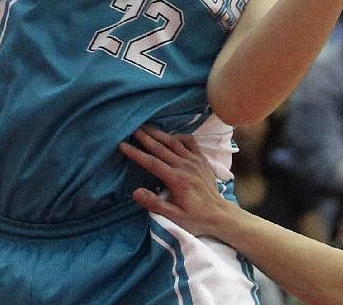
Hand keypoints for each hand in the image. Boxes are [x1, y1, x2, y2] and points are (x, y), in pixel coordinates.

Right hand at [118, 125, 232, 237]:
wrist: (220, 215)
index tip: (123, 145)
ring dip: (158, 133)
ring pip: (174, 142)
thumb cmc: (195, 217)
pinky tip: (170, 135)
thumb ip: (155, 204)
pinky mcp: (202, 159)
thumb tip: (136, 192)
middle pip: (161, 148)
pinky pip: (190, 142)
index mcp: (177, 180)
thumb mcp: (174, 216)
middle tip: (132, 128)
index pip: (152, 163)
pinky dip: (179, 136)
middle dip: (145, 137)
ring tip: (145, 126)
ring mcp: (195, 161)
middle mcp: (185, 166)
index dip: (136, 153)